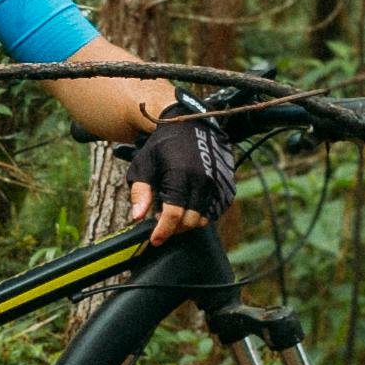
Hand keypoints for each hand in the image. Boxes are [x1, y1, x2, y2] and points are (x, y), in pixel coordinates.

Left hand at [125, 110, 235, 244]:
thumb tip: (137, 217)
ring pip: (204, 218)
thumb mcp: (143, 165)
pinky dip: (203, 214)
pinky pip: (217, 210)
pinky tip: (190, 205)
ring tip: (175, 211)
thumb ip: (140, 192)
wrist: (189, 124)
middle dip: (174, 228)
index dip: (163, 231)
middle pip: (190, 220)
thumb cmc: (162, 146)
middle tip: (162, 222)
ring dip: (188, 222)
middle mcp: (202, 180)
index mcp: (180, 175)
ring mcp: (217, 182)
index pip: (173, 214)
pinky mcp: (227, 184)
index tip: (154, 240)